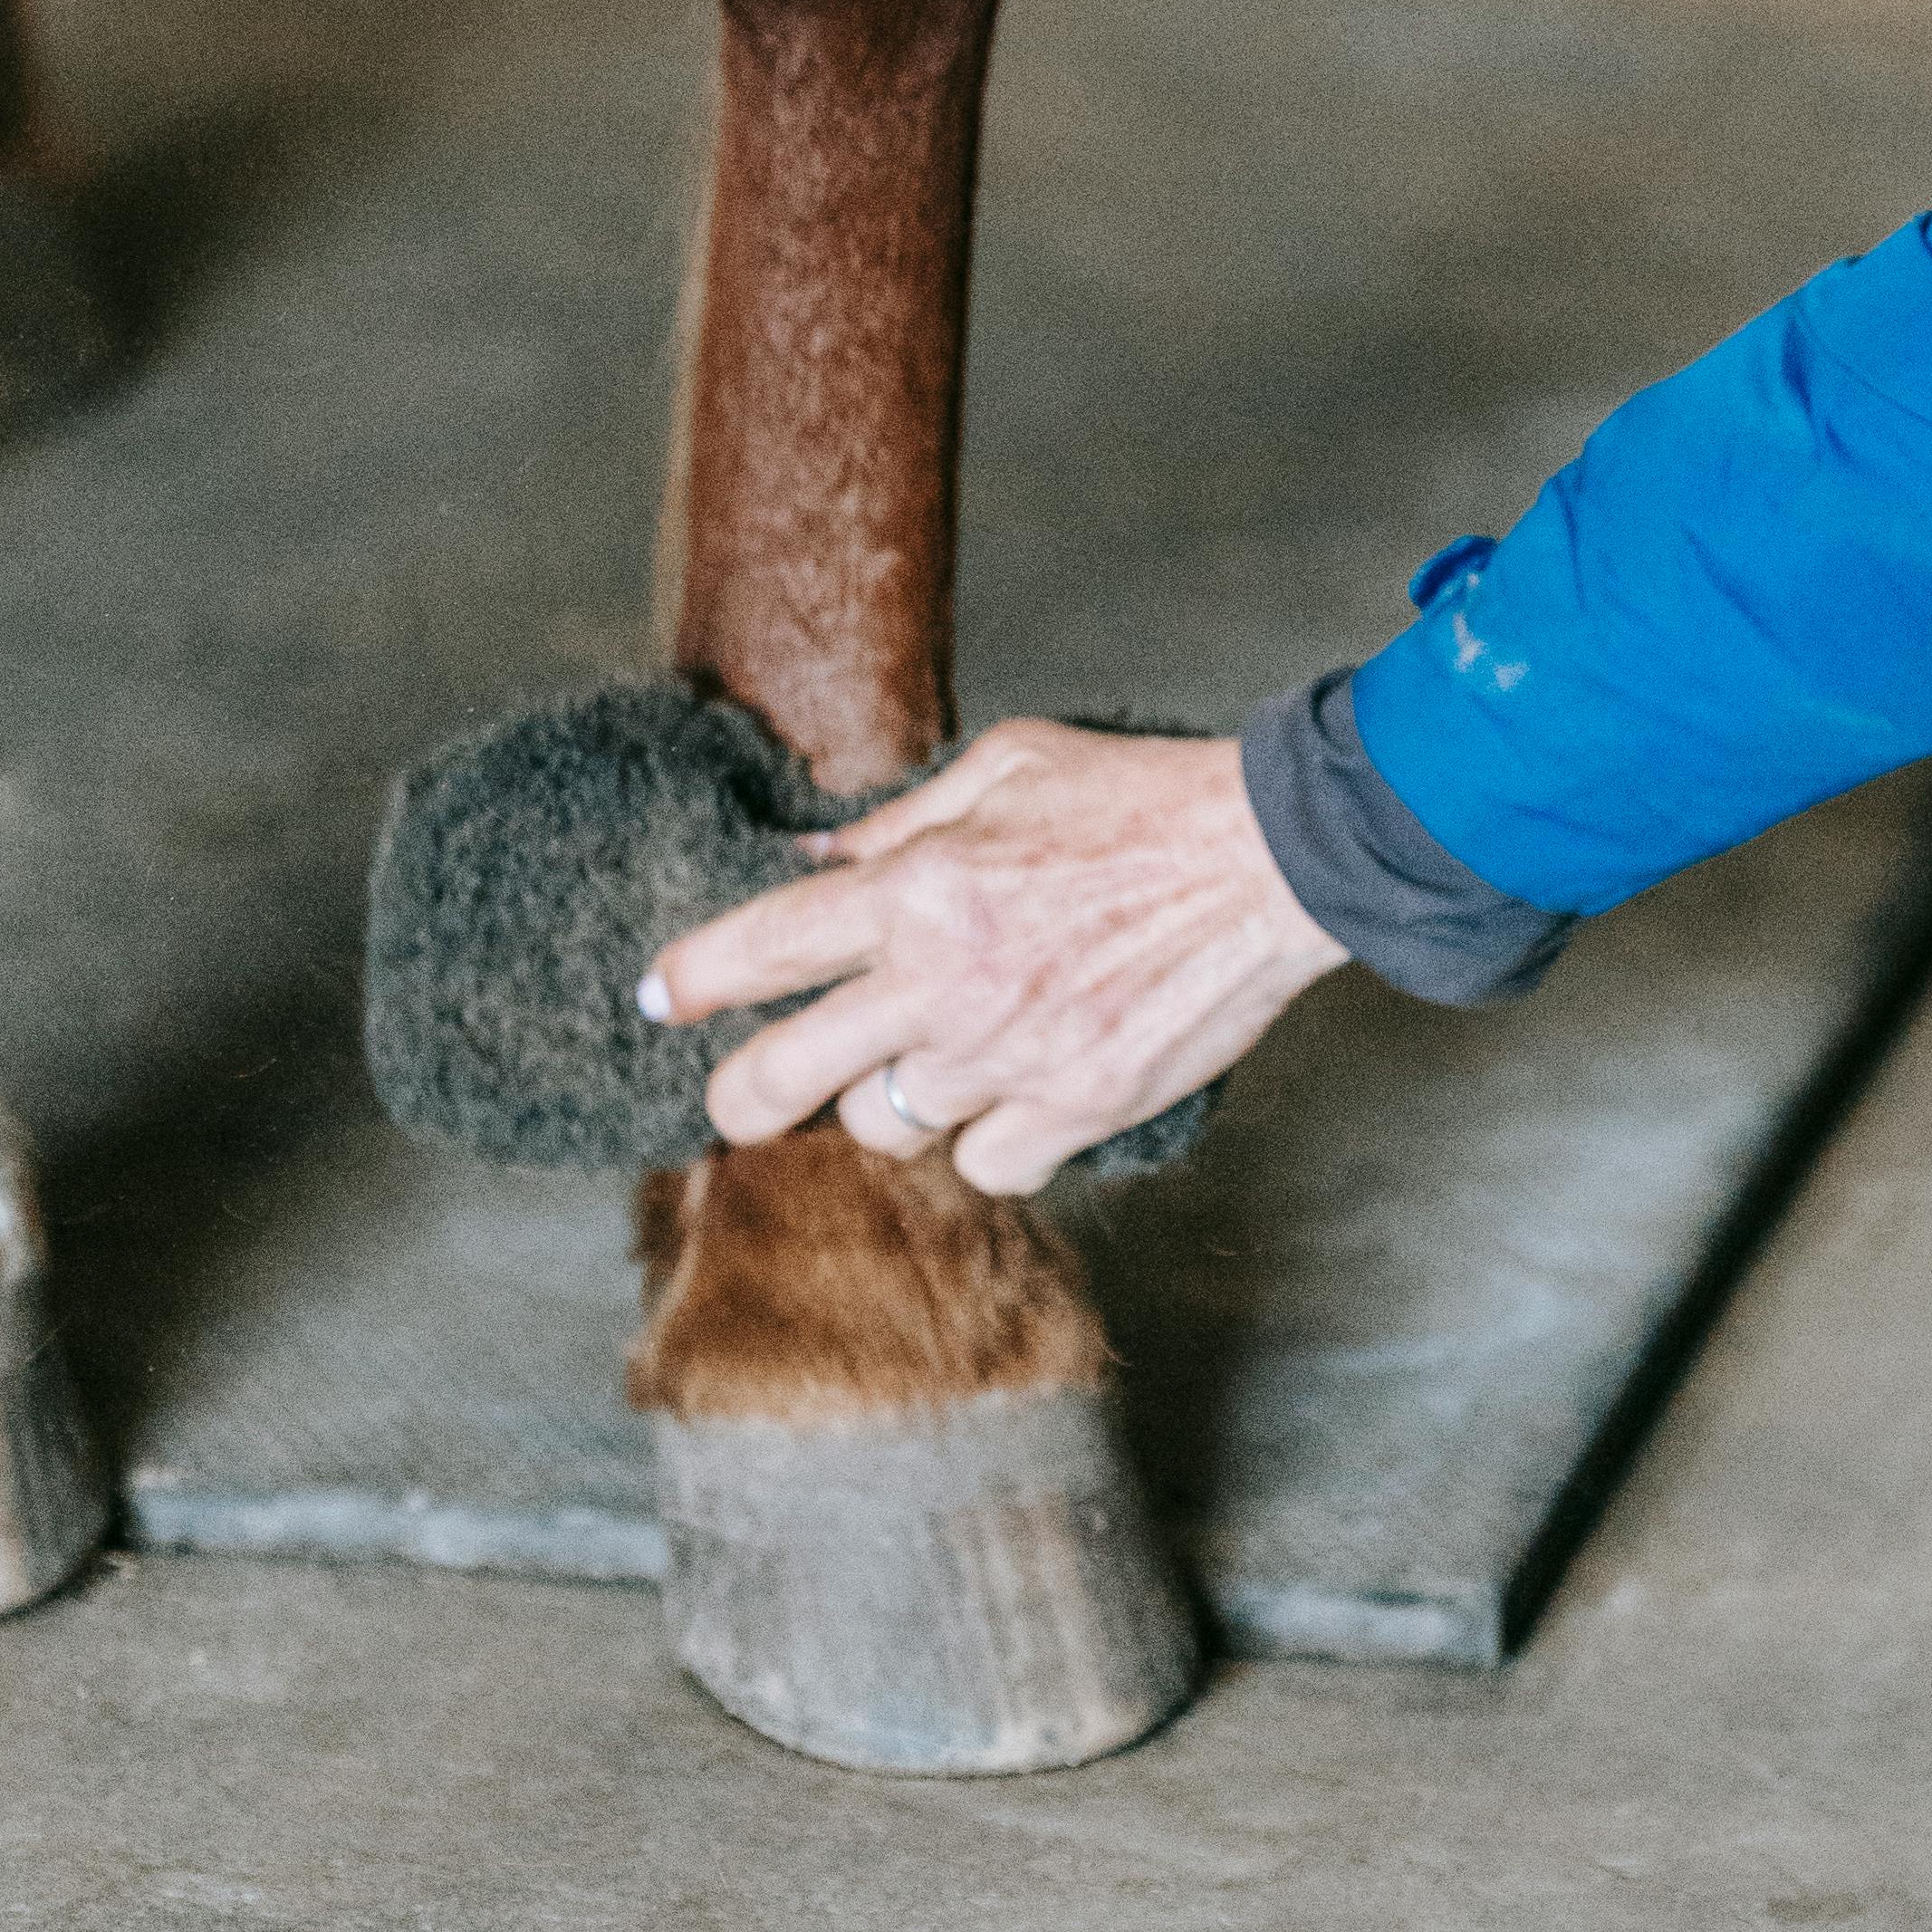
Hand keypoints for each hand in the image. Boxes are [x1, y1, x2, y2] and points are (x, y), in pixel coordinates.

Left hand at [640, 717, 1344, 1193]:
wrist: (1273, 858)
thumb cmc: (1136, 796)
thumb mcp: (1005, 767)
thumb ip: (898, 824)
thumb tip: (809, 863)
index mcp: (919, 887)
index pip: (759, 947)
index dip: (690, 979)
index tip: (658, 998)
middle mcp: (945, 983)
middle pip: (779, 1080)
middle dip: (739, 1098)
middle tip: (741, 1098)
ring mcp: (1009, 1058)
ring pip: (885, 1128)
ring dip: (896, 1098)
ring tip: (942, 1052)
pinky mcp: (1076, 1111)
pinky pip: (985, 1164)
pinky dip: (990, 1139)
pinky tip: (1018, 1088)